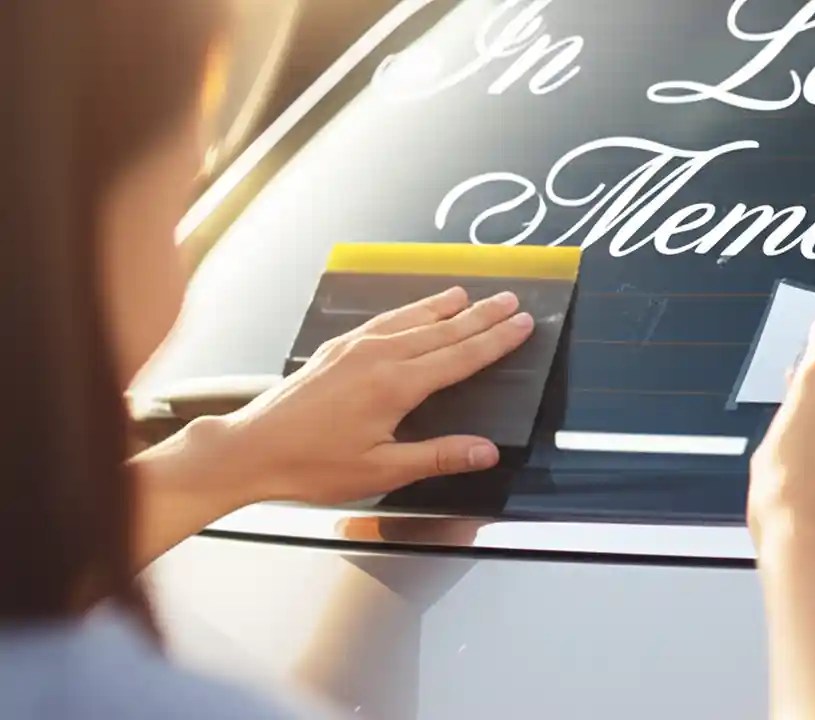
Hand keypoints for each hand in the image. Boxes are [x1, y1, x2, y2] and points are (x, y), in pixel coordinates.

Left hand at [214, 286, 533, 505]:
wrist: (253, 449)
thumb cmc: (312, 465)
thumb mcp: (382, 470)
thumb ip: (438, 457)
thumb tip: (486, 451)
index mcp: (395, 385)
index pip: (460, 357)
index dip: (495, 340)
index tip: (522, 324)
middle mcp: (378, 356)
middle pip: (443, 330)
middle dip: (482, 315)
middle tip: (511, 300)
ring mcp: (355, 347)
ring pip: (413, 318)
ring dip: (446, 306)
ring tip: (470, 294)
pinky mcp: (336, 348)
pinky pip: (384, 319)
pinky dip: (409, 310)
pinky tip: (416, 309)